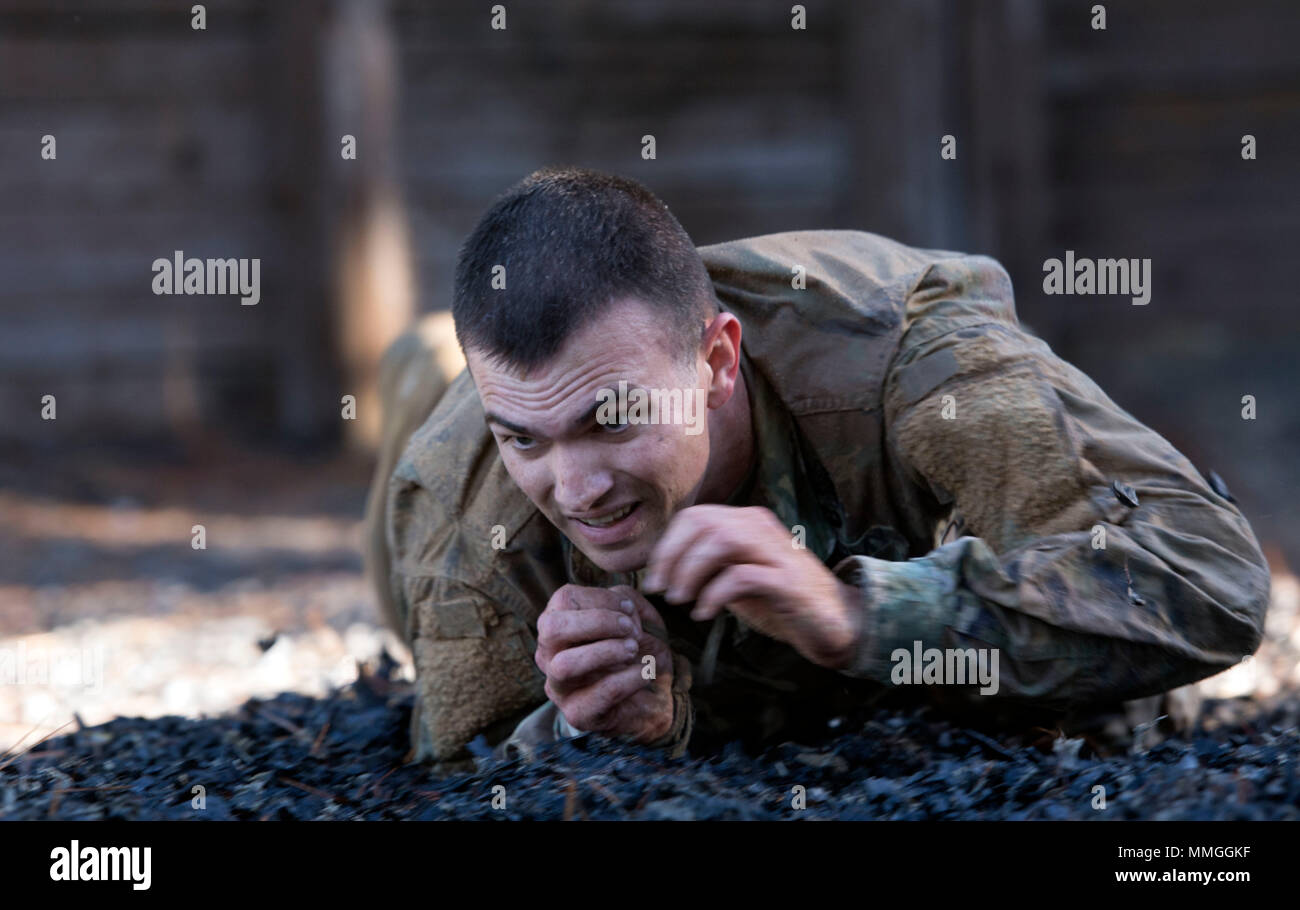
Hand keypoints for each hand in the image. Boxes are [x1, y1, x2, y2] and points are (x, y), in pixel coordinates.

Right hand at [534, 583, 675, 744]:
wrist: (656, 695)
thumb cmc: (636, 648)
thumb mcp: (634, 615)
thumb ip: (625, 601)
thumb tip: (622, 610)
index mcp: (558, 625)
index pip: (564, 599)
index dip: (601, 599)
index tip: (629, 610)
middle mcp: (549, 655)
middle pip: (552, 628)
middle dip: (597, 622)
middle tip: (629, 629)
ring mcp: (559, 687)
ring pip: (565, 665)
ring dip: (607, 651)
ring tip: (633, 649)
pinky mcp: (577, 714)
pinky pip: (599, 694)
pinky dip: (628, 678)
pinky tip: (644, 673)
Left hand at [642, 505, 861, 669]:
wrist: (834, 622)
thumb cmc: (780, 601)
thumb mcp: (736, 577)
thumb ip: (708, 566)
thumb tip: (662, 570)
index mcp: (747, 523)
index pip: (695, 516)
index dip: (667, 546)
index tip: (655, 579)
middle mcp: (762, 528)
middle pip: (704, 522)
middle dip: (672, 556)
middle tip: (662, 590)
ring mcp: (777, 552)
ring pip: (721, 541)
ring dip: (691, 571)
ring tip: (680, 600)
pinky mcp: (788, 581)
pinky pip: (742, 576)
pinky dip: (714, 594)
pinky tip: (705, 613)